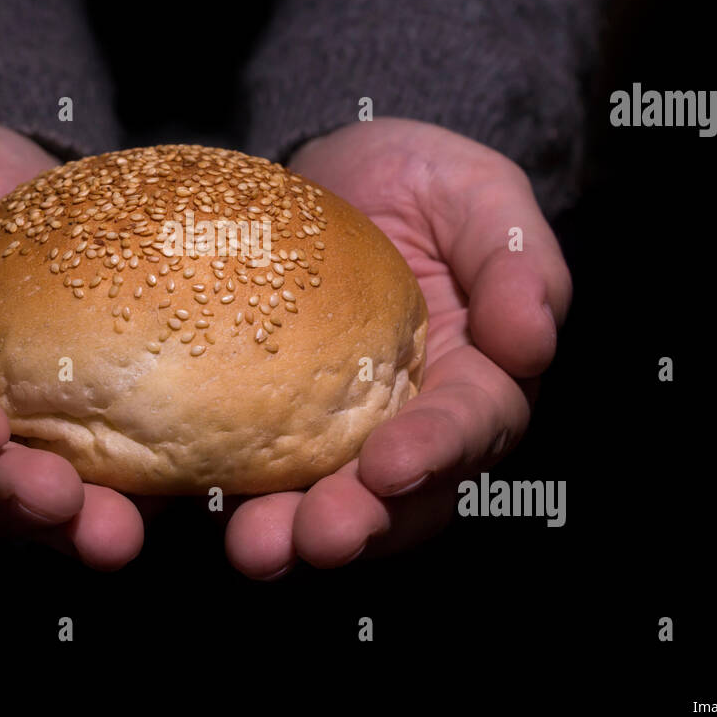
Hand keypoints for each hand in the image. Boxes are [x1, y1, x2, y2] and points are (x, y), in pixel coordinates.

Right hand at [0, 123, 145, 568]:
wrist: (35, 181)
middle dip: (8, 502)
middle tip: (55, 499)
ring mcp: (29, 439)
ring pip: (40, 504)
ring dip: (74, 525)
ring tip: (113, 532)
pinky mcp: (96, 433)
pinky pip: (118, 476)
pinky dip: (145, 494)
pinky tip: (181, 497)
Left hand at [224, 118, 572, 577]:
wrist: (323, 169)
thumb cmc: (418, 183)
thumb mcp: (480, 196)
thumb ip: (516, 261)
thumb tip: (533, 339)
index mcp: (472, 380)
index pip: (469, 428)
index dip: (437, 452)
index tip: (392, 465)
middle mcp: (405, 426)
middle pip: (397, 499)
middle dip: (361, 525)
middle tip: (320, 536)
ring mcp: (329, 436)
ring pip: (321, 506)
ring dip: (290, 536)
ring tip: (256, 546)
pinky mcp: (261, 428)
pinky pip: (243, 476)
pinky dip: (217, 499)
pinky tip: (183, 508)